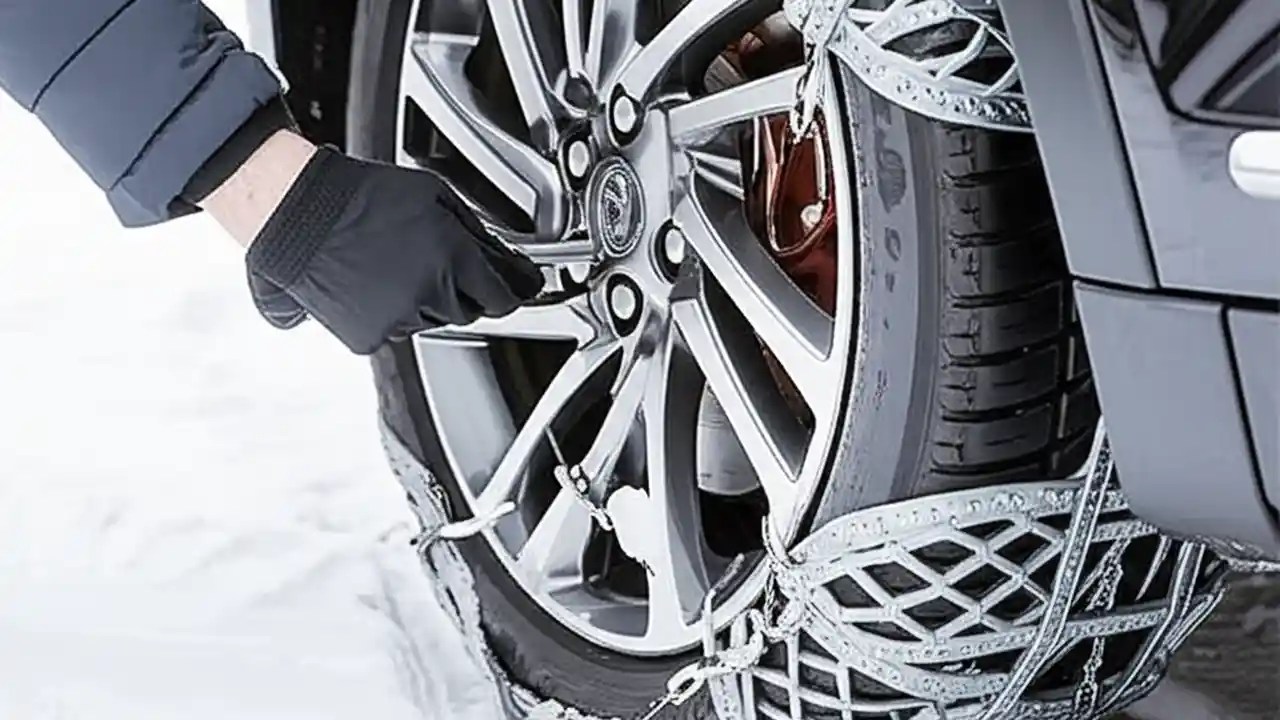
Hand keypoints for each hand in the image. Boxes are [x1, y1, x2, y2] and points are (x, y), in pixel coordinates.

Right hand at [233, 146, 543, 353]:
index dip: (509, 290)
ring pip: (432, 320)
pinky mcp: (370, 337)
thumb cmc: (363, 196)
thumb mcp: (435, 196)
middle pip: (469, 310)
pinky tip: (374, 282)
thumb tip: (504, 259)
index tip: (513, 287)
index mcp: (452, 259)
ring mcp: (399, 320)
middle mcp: (430, 295)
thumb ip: (476, 234)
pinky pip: (397, 331)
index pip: (502, 297)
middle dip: (463, 289)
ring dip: (426, 300)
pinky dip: (392, 313)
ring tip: (395, 264)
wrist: (300, 214)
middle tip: (437, 261)